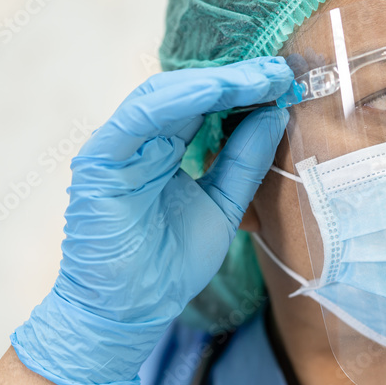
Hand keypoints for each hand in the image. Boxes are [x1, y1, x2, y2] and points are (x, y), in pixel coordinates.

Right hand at [10, 57, 293, 384]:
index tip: (287, 83)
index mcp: (165, 151)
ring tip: (258, 78)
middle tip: (280, 71)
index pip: (205, 107)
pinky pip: (139, 118)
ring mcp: (117, 148)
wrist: (129, 313)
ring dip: (214, 82)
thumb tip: (275, 114)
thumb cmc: (168, 266)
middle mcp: (140, 143)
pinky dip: (178, 99)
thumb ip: (243, 163)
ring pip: (164, 95)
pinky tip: (215, 90)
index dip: (245, 91)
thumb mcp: (222, 207)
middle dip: (237, 80)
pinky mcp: (99, 160)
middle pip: (188, 93)